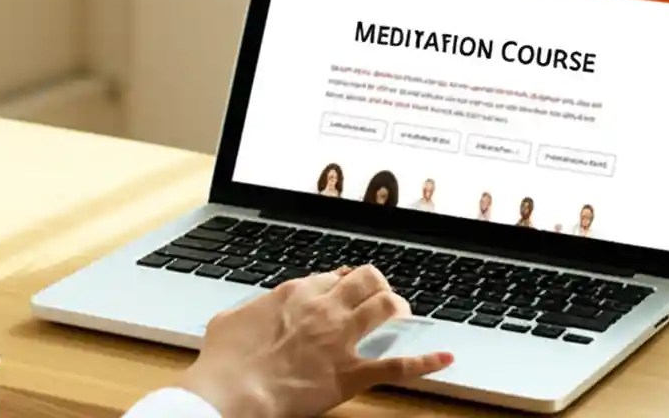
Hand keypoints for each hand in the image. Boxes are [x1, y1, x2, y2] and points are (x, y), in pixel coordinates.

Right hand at [179, 266, 453, 417]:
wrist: (232, 391)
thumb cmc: (224, 360)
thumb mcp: (229, 320)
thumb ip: (251, 309)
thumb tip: (252, 312)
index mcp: (295, 293)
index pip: (333, 276)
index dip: (344, 281)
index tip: (347, 287)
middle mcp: (324, 308)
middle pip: (366, 279)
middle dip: (378, 284)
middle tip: (380, 295)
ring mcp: (341, 339)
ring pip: (385, 307)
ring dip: (399, 308)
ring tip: (405, 313)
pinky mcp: (352, 373)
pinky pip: (397, 365)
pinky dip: (425, 362)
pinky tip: (445, 358)